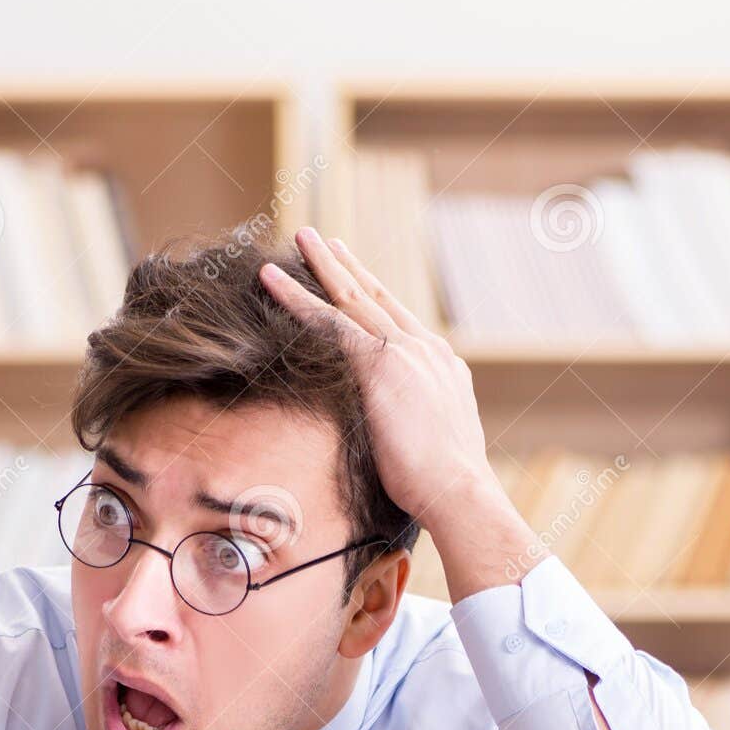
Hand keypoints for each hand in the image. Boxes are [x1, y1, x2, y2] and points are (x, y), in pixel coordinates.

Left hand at [259, 227, 541, 597]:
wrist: (458, 491)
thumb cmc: (444, 487)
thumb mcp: (434, 443)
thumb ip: (415, 423)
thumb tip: (398, 437)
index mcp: (439, 364)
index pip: (397, 320)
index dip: (370, 295)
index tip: (352, 275)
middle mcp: (423, 348)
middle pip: (376, 296)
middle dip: (346, 266)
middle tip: (320, 240)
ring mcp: (403, 352)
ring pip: (352, 298)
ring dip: (322, 266)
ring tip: (299, 239)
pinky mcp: (379, 365)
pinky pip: (328, 322)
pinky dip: (296, 298)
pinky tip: (270, 281)